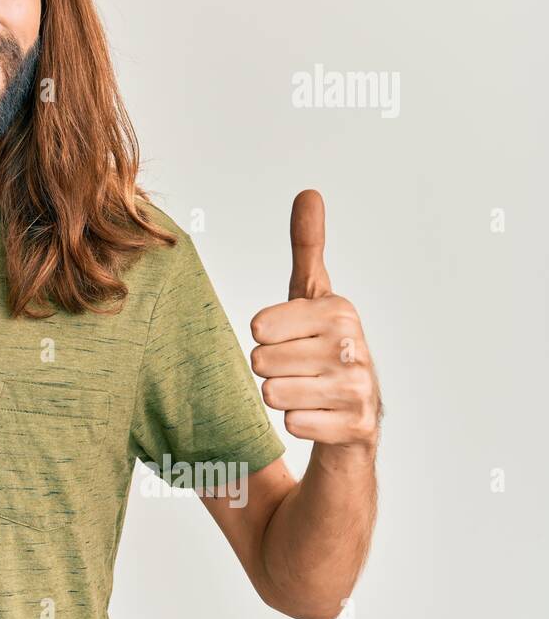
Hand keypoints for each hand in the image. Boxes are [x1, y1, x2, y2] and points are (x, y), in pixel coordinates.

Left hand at [249, 190, 380, 449]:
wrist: (354, 413)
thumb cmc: (321, 346)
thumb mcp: (312, 295)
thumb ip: (307, 247)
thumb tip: (309, 192)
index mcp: (338, 310)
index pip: (259, 327)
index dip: (265, 338)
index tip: (291, 339)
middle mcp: (353, 346)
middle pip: (261, 362)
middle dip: (272, 370)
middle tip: (298, 369)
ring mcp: (359, 388)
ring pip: (273, 394)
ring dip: (282, 397)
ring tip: (307, 390)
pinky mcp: (357, 426)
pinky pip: (293, 424)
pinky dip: (298, 423)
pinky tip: (319, 415)